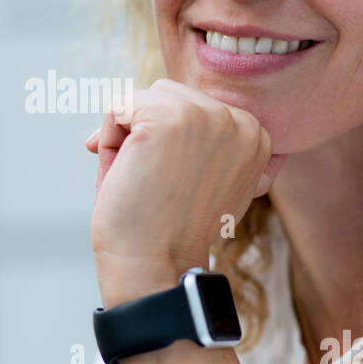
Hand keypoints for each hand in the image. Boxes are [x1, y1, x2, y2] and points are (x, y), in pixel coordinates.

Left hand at [84, 78, 285, 307]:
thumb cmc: (168, 232)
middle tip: (154, 188)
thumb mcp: (204, 179)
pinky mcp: (168, 117)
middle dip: (145, 136)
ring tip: (143, 182)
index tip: (171, 187)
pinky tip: (127, 175)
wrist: (154, 268)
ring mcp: (205, 115)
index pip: (191, 108)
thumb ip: (200, 140)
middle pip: (166, 95)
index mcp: (255, 135)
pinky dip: (107, 141)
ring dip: (127, 138)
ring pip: (141, 99)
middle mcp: (239, 120)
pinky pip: (117, 105)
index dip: (165, 144)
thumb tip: (143, 106)